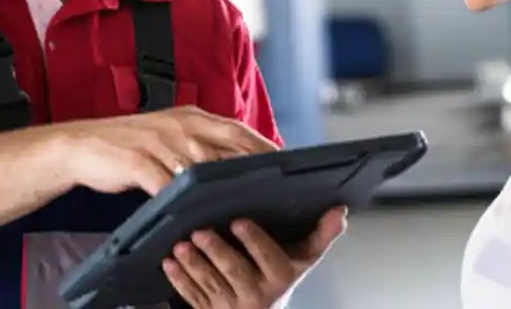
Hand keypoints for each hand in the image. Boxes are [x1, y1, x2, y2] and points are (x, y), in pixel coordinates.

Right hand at [63, 106, 279, 194]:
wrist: (81, 145)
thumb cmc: (129, 143)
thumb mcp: (168, 134)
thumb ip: (198, 143)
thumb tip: (231, 161)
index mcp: (189, 116)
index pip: (235, 129)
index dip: (261, 144)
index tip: (283, 160)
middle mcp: (179, 126)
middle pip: (226, 144)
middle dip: (252, 163)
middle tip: (274, 184)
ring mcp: (159, 143)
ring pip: (201, 165)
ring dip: (223, 184)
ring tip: (243, 203)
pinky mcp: (139, 162)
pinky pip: (167, 183)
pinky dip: (182, 198)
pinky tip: (194, 213)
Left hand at [163, 206, 347, 308]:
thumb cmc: (282, 276)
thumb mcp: (304, 258)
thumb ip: (321, 234)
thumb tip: (341, 211)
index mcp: (279, 277)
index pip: (268, 258)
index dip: (253, 241)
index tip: (238, 221)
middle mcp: (256, 295)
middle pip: (234, 272)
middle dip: (215, 252)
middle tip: (199, 232)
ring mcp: (231, 307)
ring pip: (210, 284)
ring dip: (193, 265)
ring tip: (180, 246)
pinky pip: (193, 297)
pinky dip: (180, 281)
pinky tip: (169, 263)